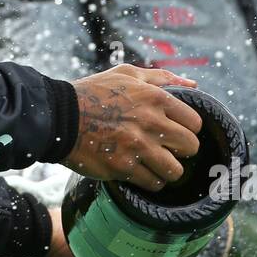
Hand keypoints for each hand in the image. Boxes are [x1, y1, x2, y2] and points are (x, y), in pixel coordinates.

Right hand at [65, 64, 201, 190]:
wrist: (61, 118)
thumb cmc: (94, 93)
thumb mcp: (127, 74)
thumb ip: (162, 77)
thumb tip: (193, 86)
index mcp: (155, 97)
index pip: (195, 122)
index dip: (188, 129)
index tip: (176, 131)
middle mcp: (150, 123)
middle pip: (190, 147)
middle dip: (182, 150)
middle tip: (168, 149)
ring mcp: (137, 147)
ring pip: (175, 170)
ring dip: (168, 169)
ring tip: (156, 164)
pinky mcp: (124, 167)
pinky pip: (153, 183)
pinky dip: (150, 180)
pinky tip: (141, 171)